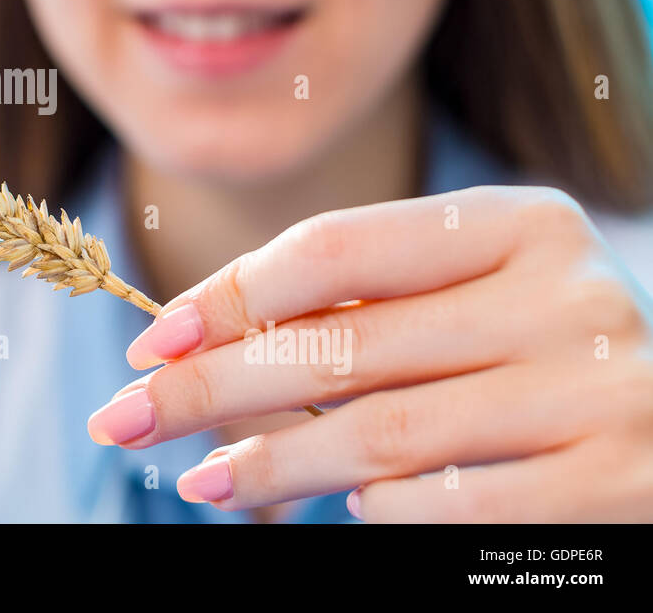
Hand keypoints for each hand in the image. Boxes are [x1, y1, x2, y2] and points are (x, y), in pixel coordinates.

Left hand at [89, 186, 652, 521]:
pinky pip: (451, 506)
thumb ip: (359, 310)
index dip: (228, 294)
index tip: (149, 339)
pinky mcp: (613, 485)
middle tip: (127, 415)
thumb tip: (196, 351)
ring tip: (202, 479)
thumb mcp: (466, 297)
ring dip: (271, 464)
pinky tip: (344, 506)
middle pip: (341, 344)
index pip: (336, 248)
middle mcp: (566, 295)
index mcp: (520, 223)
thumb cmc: (538, 349)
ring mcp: (598, 391)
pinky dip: (379, 509)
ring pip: (380, 433)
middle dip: (214, 386)